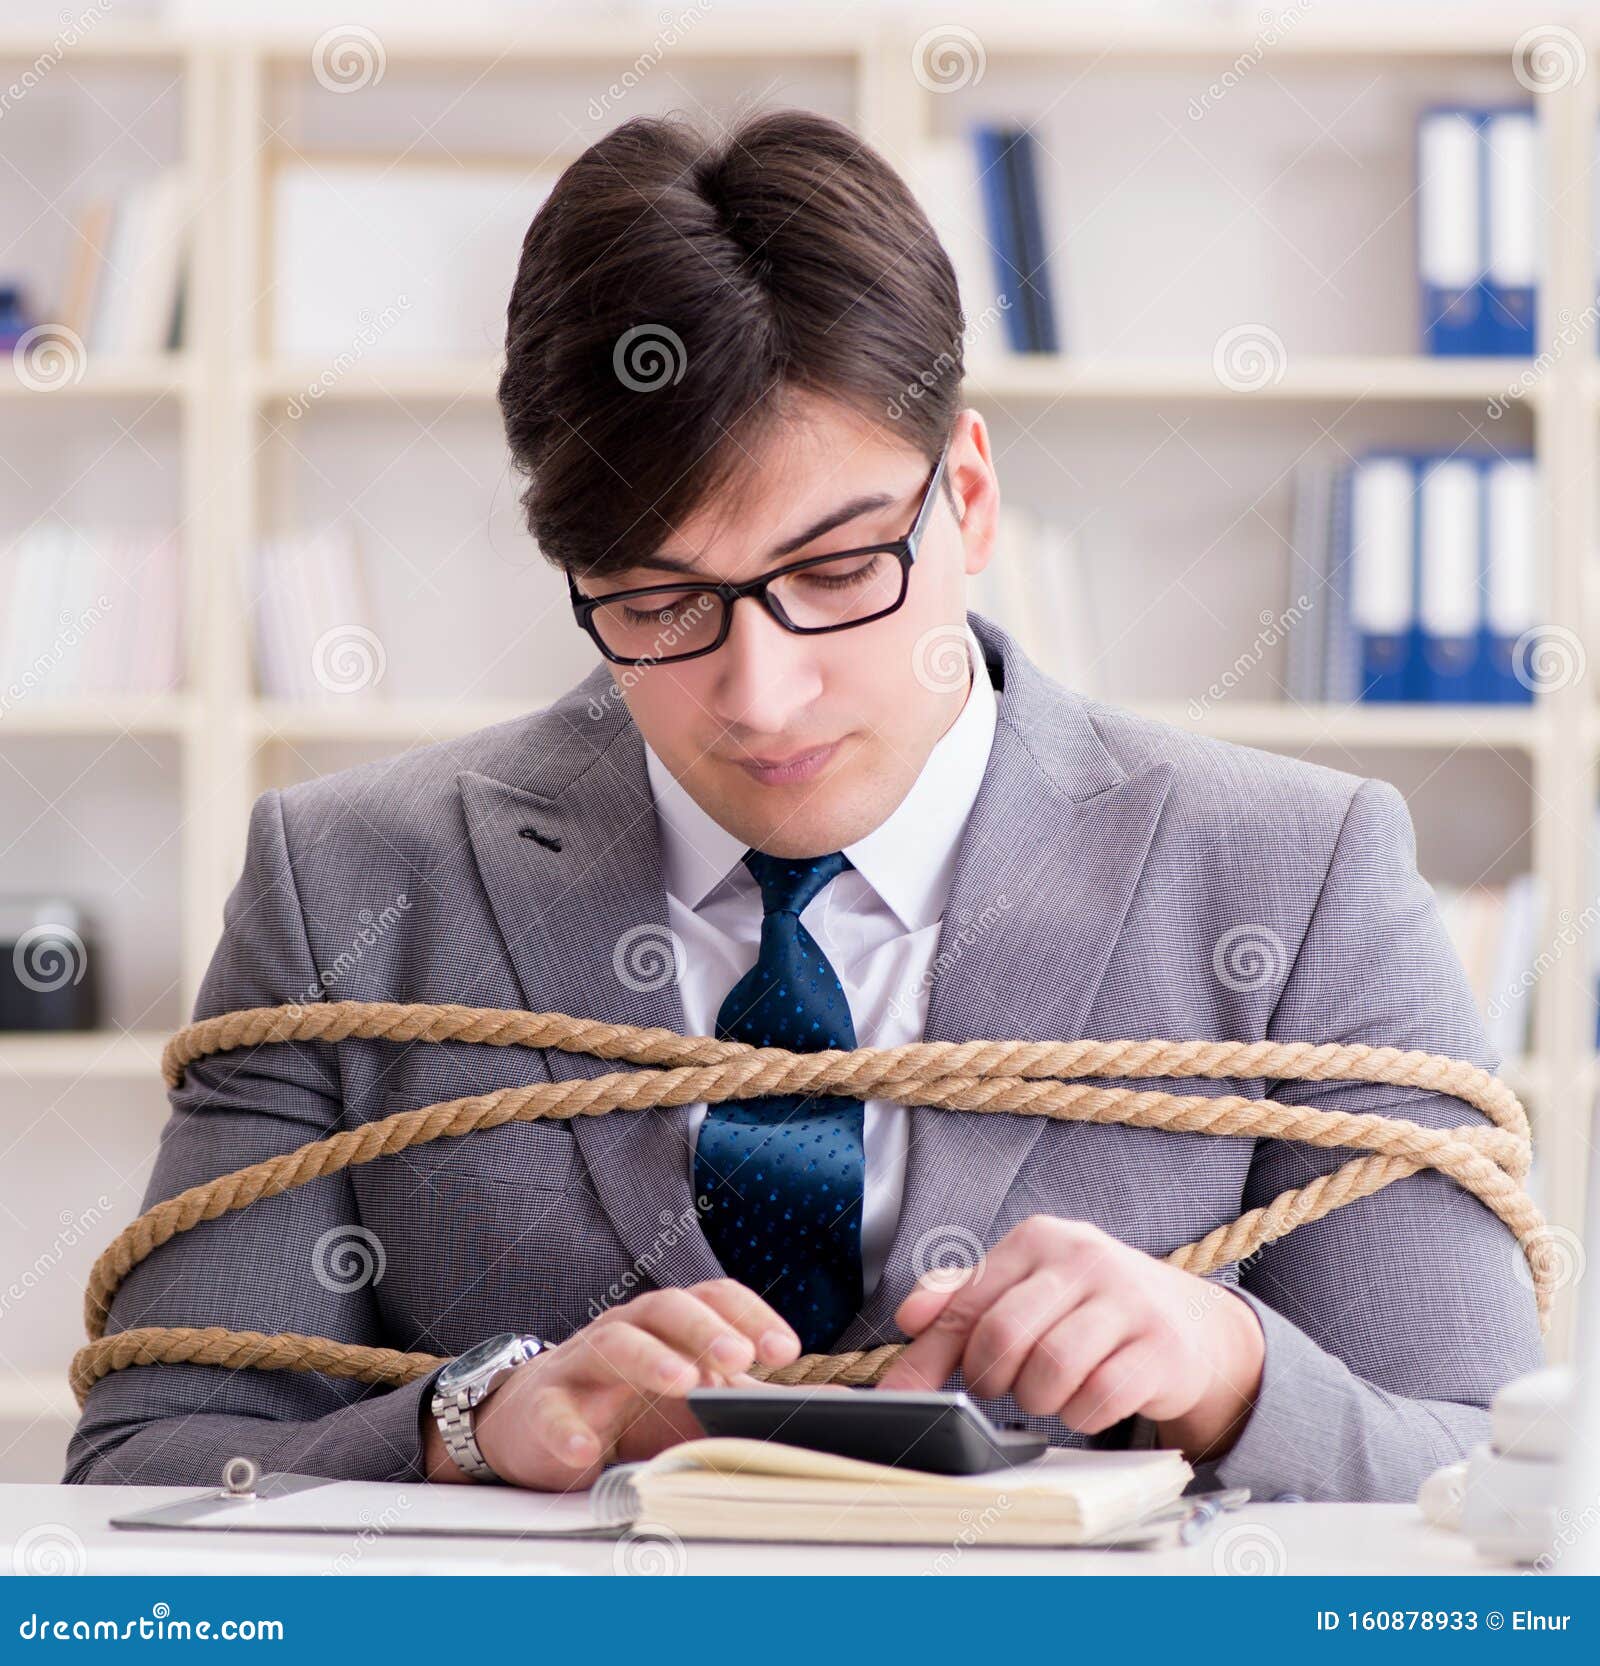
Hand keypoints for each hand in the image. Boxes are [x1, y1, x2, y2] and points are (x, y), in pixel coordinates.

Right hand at [423, 1280, 800, 1490]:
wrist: (540, 1418)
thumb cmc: (631, 1402)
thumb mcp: (696, 1398)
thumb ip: (754, 1398)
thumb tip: (836, 1407)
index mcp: (670, 1323)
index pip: (714, 1298)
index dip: (750, 1315)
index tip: (786, 1350)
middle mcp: (628, 1328)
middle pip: (668, 1307)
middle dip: (707, 1328)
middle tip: (742, 1357)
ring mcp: (582, 1363)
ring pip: (614, 1342)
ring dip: (651, 1359)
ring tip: (684, 1381)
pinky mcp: (543, 1407)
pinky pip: (552, 1413)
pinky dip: (569, 1431)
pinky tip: (588, 1452)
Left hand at [875, 1216, 1264, 1463]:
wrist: (1190, 1322)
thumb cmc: (1088, 1305)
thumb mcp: (1026, 1286)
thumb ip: (962, 1298)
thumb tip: (908, 1317)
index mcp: (1037, 1239)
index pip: (966, 1302)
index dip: (929, 1357)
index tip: (902, 1397)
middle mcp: (1082, 1258)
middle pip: (1002, 1338)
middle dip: (990, 1379)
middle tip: (1001, 1386)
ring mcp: (1127, 1300)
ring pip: (1049, 1372)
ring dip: (1037, 1400)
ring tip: (1047, 1391)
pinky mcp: (1161, 1348)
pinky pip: (1097, 1399)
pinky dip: (1081, 1415)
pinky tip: (1086, 1401)